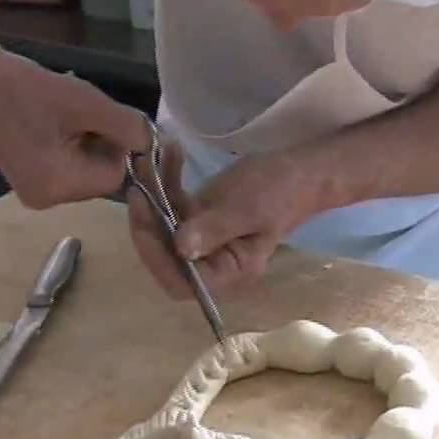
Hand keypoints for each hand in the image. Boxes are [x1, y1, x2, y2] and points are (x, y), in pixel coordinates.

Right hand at [0, 42, 149, 208]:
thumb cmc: (27, 89)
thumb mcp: (85, 103)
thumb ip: (127, 125)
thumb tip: (154, 143)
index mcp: (57, 188)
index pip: (116, 176)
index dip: (117, 145)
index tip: (100, 116)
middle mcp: (46, 200)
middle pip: (100, 176)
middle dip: (100, 143)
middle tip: (78, 112)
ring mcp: (34, 192)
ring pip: (85, 169)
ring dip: (86, 140)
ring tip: (61, 114)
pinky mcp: (27, 178)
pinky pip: (66, 165)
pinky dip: (69, 142)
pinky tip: (51, 121)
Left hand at [127, 142, 324, 298]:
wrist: (299, 169)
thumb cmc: (280, 191)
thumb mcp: (247, 209)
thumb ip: (215, 230)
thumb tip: (181, 248)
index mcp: (229, 272)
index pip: (182, 283)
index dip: (157, 259)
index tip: (143, 221)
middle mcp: (212, 262)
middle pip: (166, 255)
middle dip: (148, 220)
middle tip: (139, 183)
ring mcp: (203, 240)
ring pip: (163, 227)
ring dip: (152, 195)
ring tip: (149, 161)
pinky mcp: (199, 218)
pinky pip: (173, 206)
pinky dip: (166, 183)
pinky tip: (168, 156)